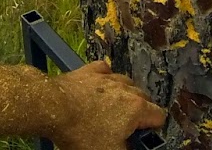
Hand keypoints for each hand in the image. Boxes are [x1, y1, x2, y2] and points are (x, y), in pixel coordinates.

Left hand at [49, 61, 166, 149]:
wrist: (52, 107)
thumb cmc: (82, 133)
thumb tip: (131, 147)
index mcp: (136, 108)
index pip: (159, 116)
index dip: (153, 129)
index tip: (142, 138)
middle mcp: (127, 88)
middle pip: (144, 99)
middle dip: (139, 113)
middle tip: (125, 129)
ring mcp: (108, 76)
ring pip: (126, 84)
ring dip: (124, 96)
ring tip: (111, 111)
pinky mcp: (90, 70)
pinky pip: (106, 72)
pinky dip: (106, 80)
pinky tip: (99, 90)